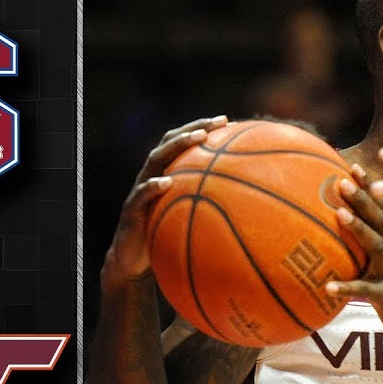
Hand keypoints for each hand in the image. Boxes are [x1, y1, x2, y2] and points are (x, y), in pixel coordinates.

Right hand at [102, 115, 228, 285]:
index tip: (229, 121)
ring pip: (155, 160)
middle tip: (216, 122)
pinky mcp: (131, 210)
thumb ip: (210, 209)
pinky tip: (167, 182)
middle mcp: (152, 175)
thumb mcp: (190, 221)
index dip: (203, 128)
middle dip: (194, 128)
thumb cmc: (165, 238)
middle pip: (170, 142)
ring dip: (177, 146)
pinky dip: (153, 186)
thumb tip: (250, 210)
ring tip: (198, 138)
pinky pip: (141, 195)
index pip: (183, 143)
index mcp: (166, 174)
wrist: (133, 262)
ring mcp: (140, 190)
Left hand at [325, 165, 382, 344]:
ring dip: (357, 229)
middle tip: (342, 179)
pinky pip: (366, 291)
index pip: (381, 211)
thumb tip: (350, 245)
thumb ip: (373, 256)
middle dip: (361, 198)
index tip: (352, 166)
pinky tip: (328, 286)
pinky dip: (347, 288)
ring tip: (338, 214)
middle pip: (378, 220)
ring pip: (375, 247)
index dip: (369, 189)